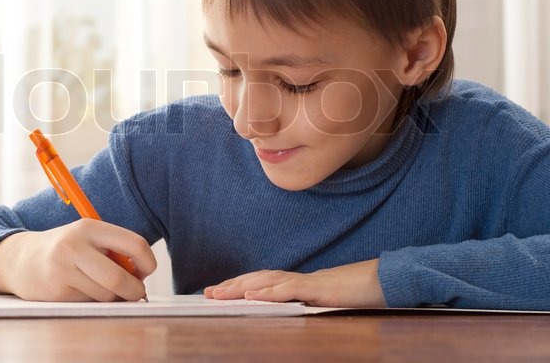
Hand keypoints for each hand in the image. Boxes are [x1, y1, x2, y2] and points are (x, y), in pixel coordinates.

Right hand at [0, 219, 156, 301]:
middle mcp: (76, 245)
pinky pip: (89, 303)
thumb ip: (116, 251)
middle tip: (135, 293)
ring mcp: (63, 269)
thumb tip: (142, 277)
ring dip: (113, 298)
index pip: (135, 244)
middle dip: (134, 291)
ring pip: (105, 296)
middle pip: (119, 278)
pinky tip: (80, 290)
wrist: (22, 260)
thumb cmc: (67, 250)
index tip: (144, 272)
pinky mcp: (56, 291)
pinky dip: (94, 302)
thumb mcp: (90, 239)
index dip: (147, 263)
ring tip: (102, 287)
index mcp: (90, 227)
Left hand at [203, 259, 384, 307]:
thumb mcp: (321, 303)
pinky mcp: (316, 287)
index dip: (237, 286)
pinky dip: (269, 291)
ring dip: (241, 287)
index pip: (259, 283)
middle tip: (207, 293)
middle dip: (230, 286)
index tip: (216, 291)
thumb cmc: (353, 294)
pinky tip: (253, 295)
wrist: (381, 282)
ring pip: (266, 281)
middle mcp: (295, 279)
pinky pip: (289, 288)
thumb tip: (283, 310)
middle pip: (256, 279)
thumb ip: (301, 304)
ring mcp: (305, 281)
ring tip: (220, 293)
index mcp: (295, 283)